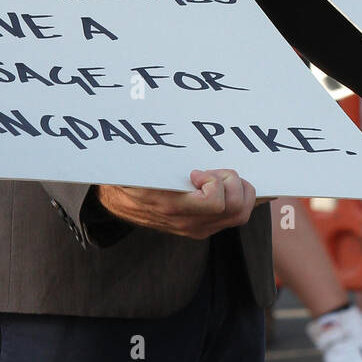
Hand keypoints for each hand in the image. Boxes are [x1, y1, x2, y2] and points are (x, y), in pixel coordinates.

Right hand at [96, 169, 256, 239]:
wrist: (121, 201)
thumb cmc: (133, 176)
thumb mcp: (141, 165)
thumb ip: (157, 159)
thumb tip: (160, 134)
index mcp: (174, 206)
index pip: (215, 202)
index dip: (214, 182)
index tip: (196, 171)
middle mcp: (190, 222)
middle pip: (236, 208)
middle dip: (233, 183)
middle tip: (215, 171)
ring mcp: (199, 228)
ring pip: (240, 214)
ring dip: (238, 191)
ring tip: (220, 177)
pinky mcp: (203, 228)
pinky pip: (233, 218)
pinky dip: (239, 198)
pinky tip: (232, 184)